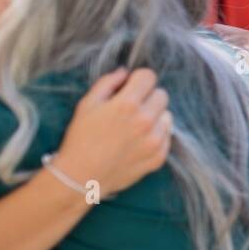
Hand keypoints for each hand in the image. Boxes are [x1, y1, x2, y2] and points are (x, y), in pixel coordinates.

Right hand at [52, 68, 171, 196]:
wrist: (80, 177)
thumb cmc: (80, 138)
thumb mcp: (87, 104)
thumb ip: (108, 82)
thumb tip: (126, 72)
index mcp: (128, 104)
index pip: (149, 76)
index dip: (138, 80)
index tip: (130, 88)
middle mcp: (146, 121)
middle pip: (161, 94)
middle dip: (147, 97)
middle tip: (131, 109)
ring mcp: (155, 141)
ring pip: (167, 116)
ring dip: (155, 116)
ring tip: (134, 127)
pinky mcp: (159, 157)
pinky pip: (167, 136)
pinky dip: (157, 135)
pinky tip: (138, 141)